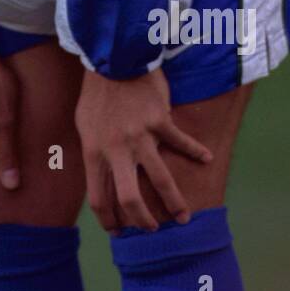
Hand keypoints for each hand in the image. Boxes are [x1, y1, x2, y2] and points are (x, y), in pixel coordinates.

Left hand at [74, 66, 212, 233]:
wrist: (113, 59)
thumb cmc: (97, 94)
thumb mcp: (84, 125)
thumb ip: (94, 153)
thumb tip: (101, 179)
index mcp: (93, 151)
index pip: (98, 197)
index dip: (108, 220)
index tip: (117, 231)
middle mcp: (116, 149)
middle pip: (129, 198)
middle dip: (143, 221)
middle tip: (152, 230)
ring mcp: (140, 136)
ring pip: (160, 180)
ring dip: (174, 202)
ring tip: (183, 217)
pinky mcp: (160, 121)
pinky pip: (181, 143)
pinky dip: (196, 152)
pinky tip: (206, 159)